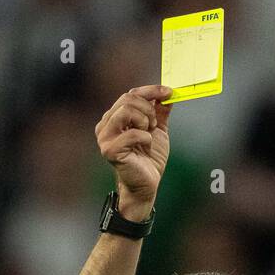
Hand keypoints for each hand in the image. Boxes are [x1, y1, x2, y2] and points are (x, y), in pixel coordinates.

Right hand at [94, 85, 172, 214]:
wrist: (148, 184)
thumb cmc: (150, 158)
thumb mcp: (158, 131)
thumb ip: (160, 112)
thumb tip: (168, 93)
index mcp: (115, 116)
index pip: (130, 93)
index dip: (151, 90)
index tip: (169, 91)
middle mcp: (106, 124)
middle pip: (127, 99)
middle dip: (148, 109)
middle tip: (154, 125)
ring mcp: (105, 136)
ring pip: (125, 111)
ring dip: (144, 121)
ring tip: (149, 134)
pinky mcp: (110, 150)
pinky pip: (131, 134)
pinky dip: (145, 138)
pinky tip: (146, 146)